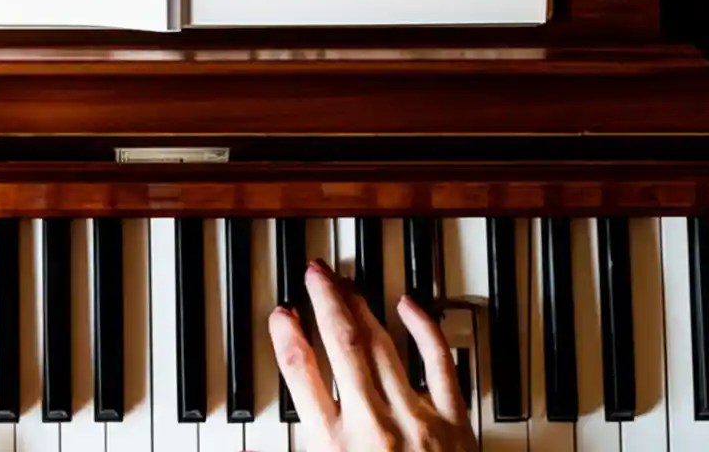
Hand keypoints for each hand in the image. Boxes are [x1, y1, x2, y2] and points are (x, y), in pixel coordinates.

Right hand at [269, 260, 474, 451]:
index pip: (302, 377)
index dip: (288, 338)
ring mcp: (417, 420)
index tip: (281, 314)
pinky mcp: (455, 423)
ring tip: (345, 282)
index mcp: (337, 449)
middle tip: (315, 273)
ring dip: (361, 307)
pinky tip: (407, 304)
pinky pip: (441, 363)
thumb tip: (253, 444)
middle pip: (343, 347)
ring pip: (384, 346)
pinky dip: (424, 329)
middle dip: (325, 303)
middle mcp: (374, 427)